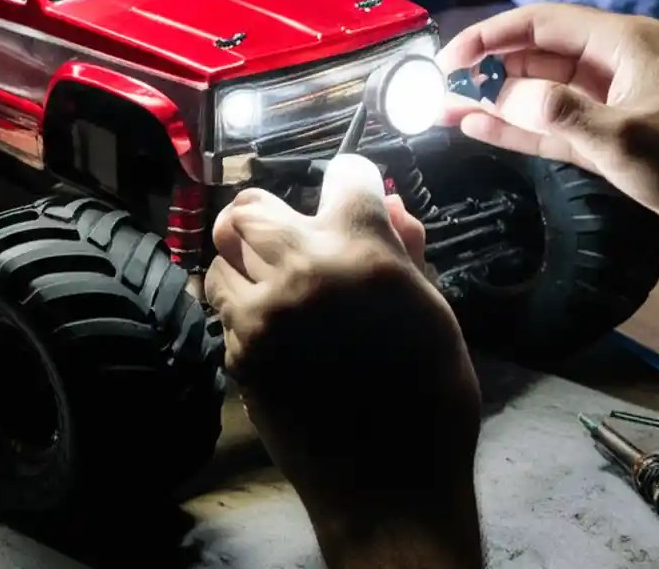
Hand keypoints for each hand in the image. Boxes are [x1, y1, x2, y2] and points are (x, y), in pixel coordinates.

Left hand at [205, 155, 481, 566]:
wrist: (388, 484)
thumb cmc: (431, 397)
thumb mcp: (435, 313)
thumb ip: (405, 251)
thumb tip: (387, 205)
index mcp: (366, 252)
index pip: (345, 175)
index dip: (353, 181)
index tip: (351, 193)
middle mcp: (305, 268)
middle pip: (252, 205)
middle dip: (272, 213)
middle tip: (293, 235)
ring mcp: (264, 311)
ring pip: (223, 252)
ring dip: (247, 258)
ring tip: (277, 282)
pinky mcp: (239, 350)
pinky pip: (223, 302)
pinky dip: (242, 302)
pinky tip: (273, 323)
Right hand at [438, 2, 658, 232]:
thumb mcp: (626, 138)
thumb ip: (562, 115)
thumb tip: (504, 98)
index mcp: (622, 43)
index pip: (541, 24)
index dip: (490, 36)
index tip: (450, 58)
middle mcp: (609, 63)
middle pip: (534, 55)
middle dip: (485, 69)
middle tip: (438, 88)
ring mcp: (604, 98)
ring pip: (536, 90)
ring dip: (492, 99)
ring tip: (442, 108)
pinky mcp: (601, 132)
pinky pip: (547, 122)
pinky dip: (513, 125)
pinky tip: (474, 125)